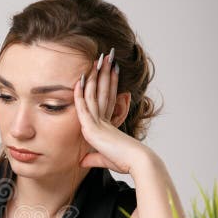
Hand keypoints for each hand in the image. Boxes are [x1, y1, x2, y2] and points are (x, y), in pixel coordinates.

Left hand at [74, 49, 149, 174]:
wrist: (137, 162)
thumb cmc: (125, 162)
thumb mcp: (104, 160)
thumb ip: (93, 158)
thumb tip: (82, 162)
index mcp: (109, 123)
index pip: (108, 98)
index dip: (110, 83)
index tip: (112, 69)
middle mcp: (105, 118)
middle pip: (104, 90)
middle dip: (105, 72)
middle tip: (107, 55)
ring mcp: (99, 121)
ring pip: (94, 94)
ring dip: (95, 75)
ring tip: (98, 57)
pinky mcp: (93, 127)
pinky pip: (84, 106)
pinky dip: (80, 93)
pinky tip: (80, 79)